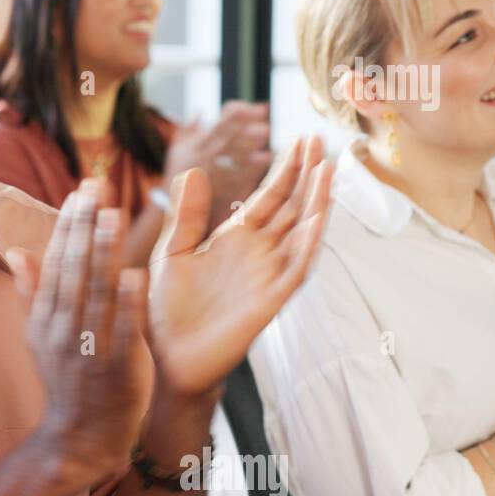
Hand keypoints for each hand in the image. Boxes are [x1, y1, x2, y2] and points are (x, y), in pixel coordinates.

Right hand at [6, 181, 152, 481]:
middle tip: (98, 187)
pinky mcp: (118, 369)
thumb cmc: (66, 380)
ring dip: (104, 253)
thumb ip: (32, 291)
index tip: (82, 190)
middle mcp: (63, 329)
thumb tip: (18, 249)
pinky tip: (136, 274)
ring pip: (97, 294)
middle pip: (74, 269)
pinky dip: (129, 305)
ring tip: (113, 215)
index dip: (69, 224)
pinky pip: (123, 332)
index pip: (56, 261)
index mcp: (46, 318)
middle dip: (85, 226)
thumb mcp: (39, 337)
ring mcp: (89, 349)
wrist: (82, 435)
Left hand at [147, 136, 332, 397]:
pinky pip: (297, 267)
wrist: (167, 356)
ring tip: (327, 168)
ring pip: (301, 232)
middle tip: (321, 139)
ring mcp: (268, 274)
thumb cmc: (167, 309)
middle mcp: (258, 252)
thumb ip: (187, 215)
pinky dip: (309, 242)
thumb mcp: (172, 252)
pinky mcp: (271, 299)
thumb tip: (194, 170)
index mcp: (235, 238)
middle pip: (292, 206)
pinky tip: (319, 216)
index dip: (287, 169)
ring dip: (316, 202)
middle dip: (307, 174)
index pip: (269, 196)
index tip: (303, 139)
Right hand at [163, 101, 271, 226]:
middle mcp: (201, 159)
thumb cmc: (177, 171)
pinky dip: (250, 171)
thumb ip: (189, 129)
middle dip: (244, 133)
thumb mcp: (177, 148)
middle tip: (264, 126)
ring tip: (266, 145)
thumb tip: (200, 110)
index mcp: (193, 146)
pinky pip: (235, 181)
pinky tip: (264, 161)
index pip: (215, 128)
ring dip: (250, 154)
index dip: (232, 117)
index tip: (249, 108)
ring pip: (232, 163)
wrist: (170, 204)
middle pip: (226, 143)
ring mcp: (209, 176)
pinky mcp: (216, 191)